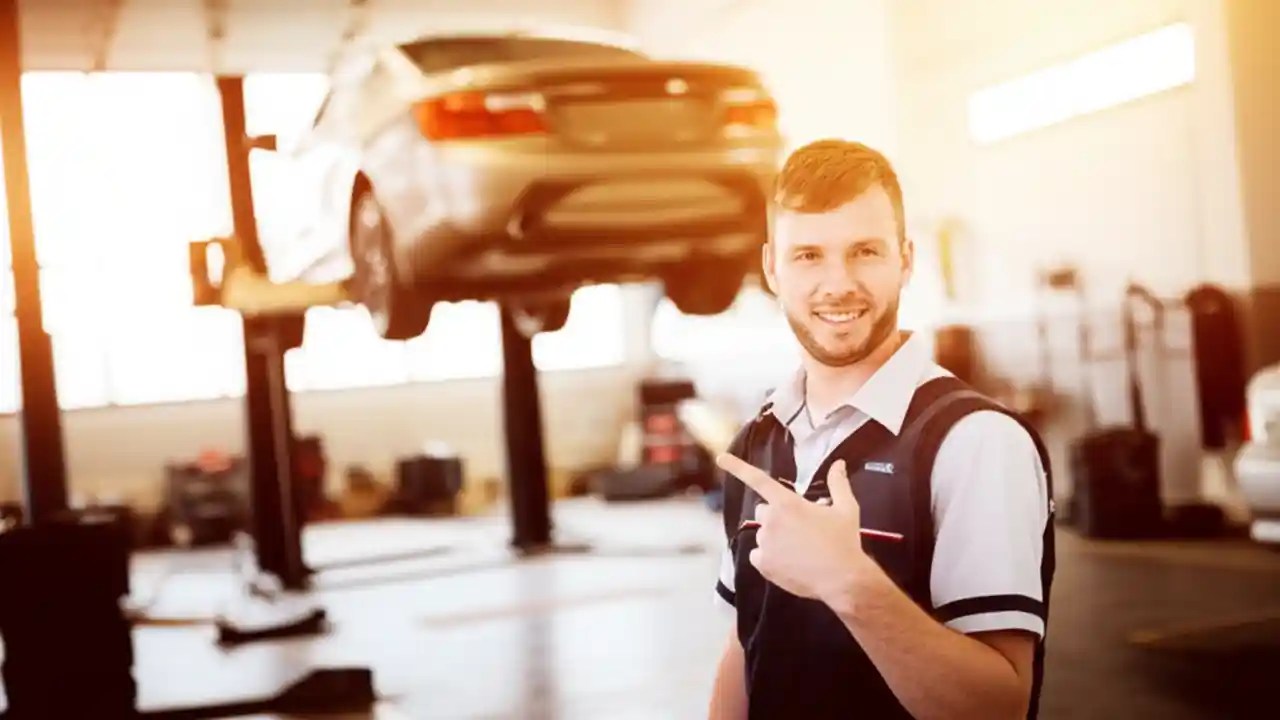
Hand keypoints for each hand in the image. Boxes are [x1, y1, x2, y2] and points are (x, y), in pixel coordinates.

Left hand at [717, 454, 877, 604]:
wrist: (842, 579)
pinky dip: (769, 558)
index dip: (737, 467)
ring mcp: (765, 543)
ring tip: (799, 550)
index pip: (758, 480)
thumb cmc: (844, 541)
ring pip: (763, 535)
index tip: (721, 458)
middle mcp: (771, 520)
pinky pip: (758, 555)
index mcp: (787, 503)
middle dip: (776, 516)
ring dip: (775, 538)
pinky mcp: (763, 563)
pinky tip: (789, 563)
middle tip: (798, 528)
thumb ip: (838, 483)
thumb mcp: (846, 509)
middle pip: (763, 511)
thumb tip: (839, 464)